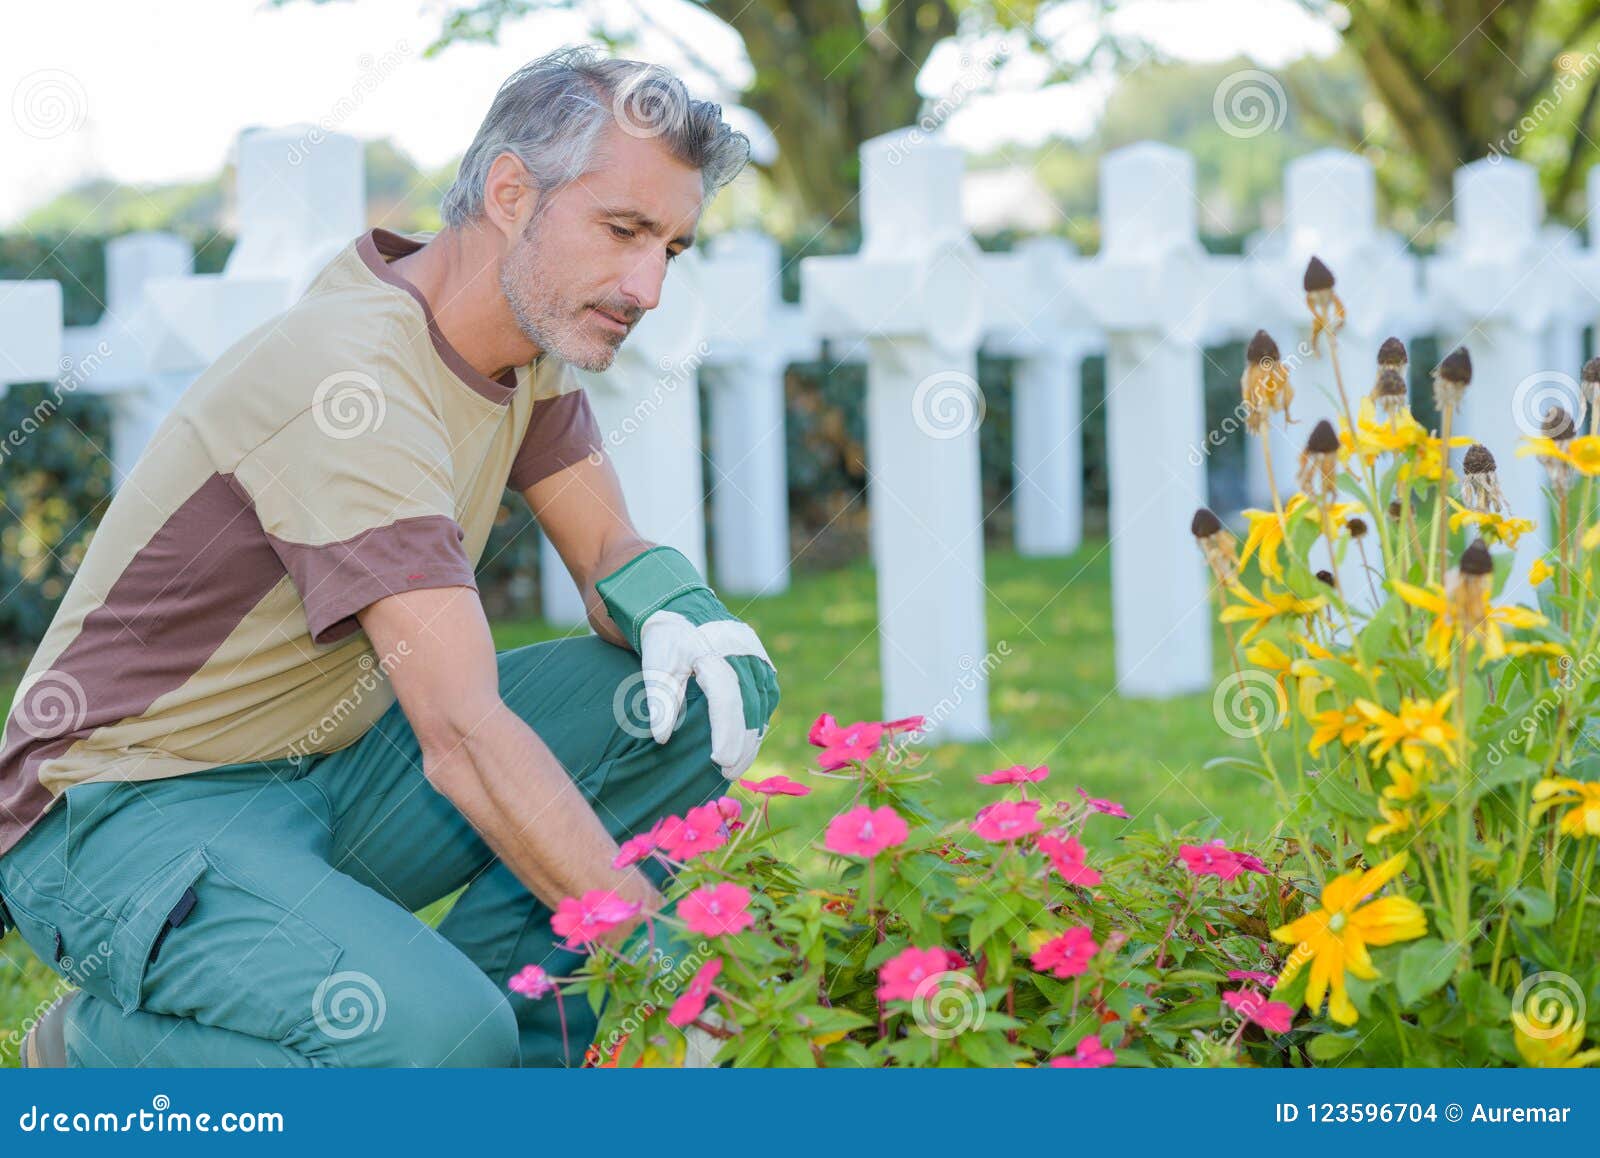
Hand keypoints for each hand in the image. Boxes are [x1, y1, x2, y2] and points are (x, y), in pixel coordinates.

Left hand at [639, 608, 775, 778]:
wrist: (680, 604)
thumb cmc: (665, 639)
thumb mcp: (655, 665)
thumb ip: (660, 700)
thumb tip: (662, 739)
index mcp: (712, 651)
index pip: (726, 697)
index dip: (726, 731)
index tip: (719, 760)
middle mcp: (741, 651)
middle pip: (750, 705)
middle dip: (743, 743)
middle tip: (728, 773)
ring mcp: (755, 654)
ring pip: (763, 702)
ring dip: (754, 735)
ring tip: (739, 764)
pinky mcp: (761, 659)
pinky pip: (766, 694)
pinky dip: (759, 719)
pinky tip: (749, 741)